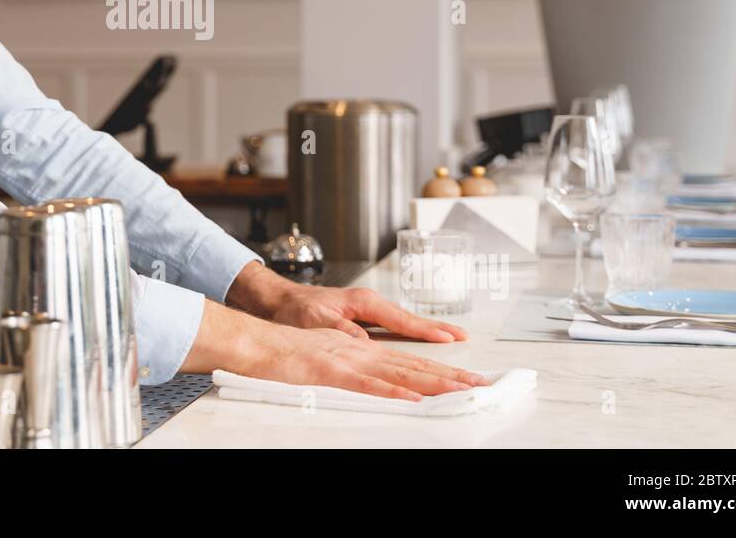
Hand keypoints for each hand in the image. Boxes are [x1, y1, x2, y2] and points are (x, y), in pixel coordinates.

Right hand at [183, 301, 488, 401]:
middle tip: (480, 383)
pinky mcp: (329, 371)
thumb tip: (374, 379)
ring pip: (397, 372)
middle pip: (411, 364)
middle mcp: (359, 350)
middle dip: (448, 374)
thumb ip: (349, 365)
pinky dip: (389, 391)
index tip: (466, 376)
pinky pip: (364, 384)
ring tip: (461, 389)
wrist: (255, 338)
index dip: (438, 368)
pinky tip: (411, 397)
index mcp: (359, 347)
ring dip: (431, 382)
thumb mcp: (324, 353)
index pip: (406, 359)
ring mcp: (346, 360)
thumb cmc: (283, 348)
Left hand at [271, 283, 468, 342]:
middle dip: (437, 327)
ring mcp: (368, 308)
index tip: (446, 337)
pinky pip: (394, 325)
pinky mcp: (365, 316)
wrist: (281, 300)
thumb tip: (364, 341)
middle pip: (409, 317)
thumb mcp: (316, 321)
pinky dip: (412, 331)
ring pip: (404, 321)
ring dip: (428, 329)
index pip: (400, 318)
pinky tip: (423, 338)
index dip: (424, 330)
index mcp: (361, 302)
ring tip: (453, 337)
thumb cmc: (296, 310)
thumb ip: (341, 331)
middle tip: (463, 336)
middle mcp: (369, 302)